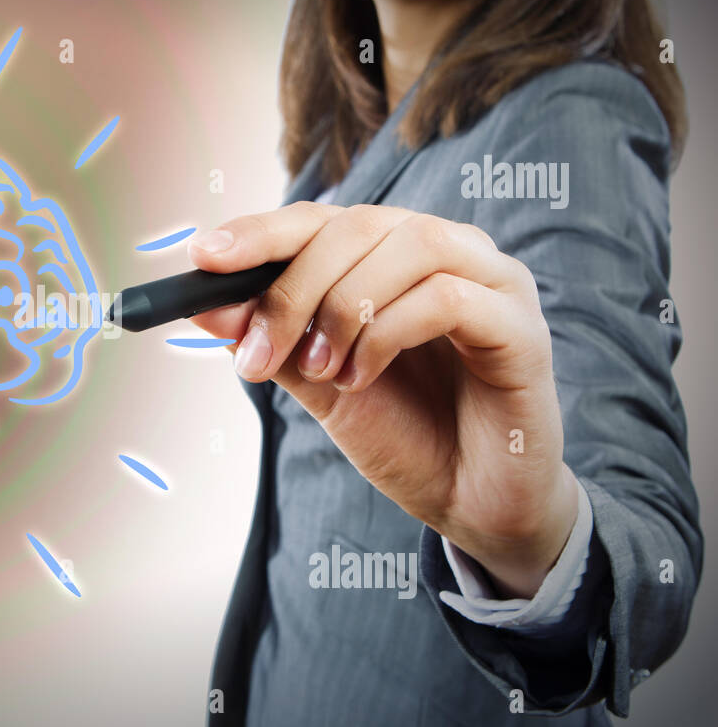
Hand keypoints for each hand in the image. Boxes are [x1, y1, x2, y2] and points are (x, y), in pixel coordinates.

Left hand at [188, 202, 578, 597]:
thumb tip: (205, 307)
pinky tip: (360, 379)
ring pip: (407, 246)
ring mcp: (493, 282)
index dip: (260, 232)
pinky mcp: (523, 326)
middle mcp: (448, 251)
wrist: (471, 505)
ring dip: (344, 308)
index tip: (202, 258)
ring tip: (321, 371)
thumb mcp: (320, 385)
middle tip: (256, 351)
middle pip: (358, 227)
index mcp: (394, 256)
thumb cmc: (404, 434)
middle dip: (294, 287)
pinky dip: (387, 334)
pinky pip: (448, 298)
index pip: (321, 221)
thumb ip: (274, 342)